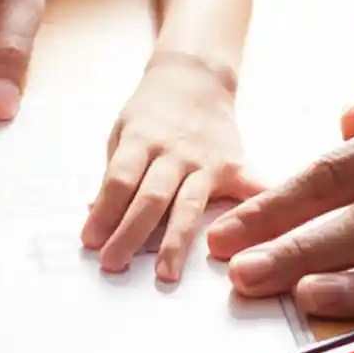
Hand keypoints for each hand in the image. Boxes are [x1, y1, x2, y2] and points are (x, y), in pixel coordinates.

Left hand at [82, 54, 265, 281]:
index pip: (119, 180)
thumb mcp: (122, 133)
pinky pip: (248, 191)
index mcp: (140, 140)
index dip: (104, 211)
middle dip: (130, 234)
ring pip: (189, 205)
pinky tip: (263, 239)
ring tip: (165, 274)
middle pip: (151, 197)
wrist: (195, 79)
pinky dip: (258, 210)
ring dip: (175, 242)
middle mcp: (174, 152)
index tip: (90, 241)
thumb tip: (96, 217)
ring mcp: (206, 161)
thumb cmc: (151, 114)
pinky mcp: (233, 166)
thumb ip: (114, 174)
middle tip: (114, 264)